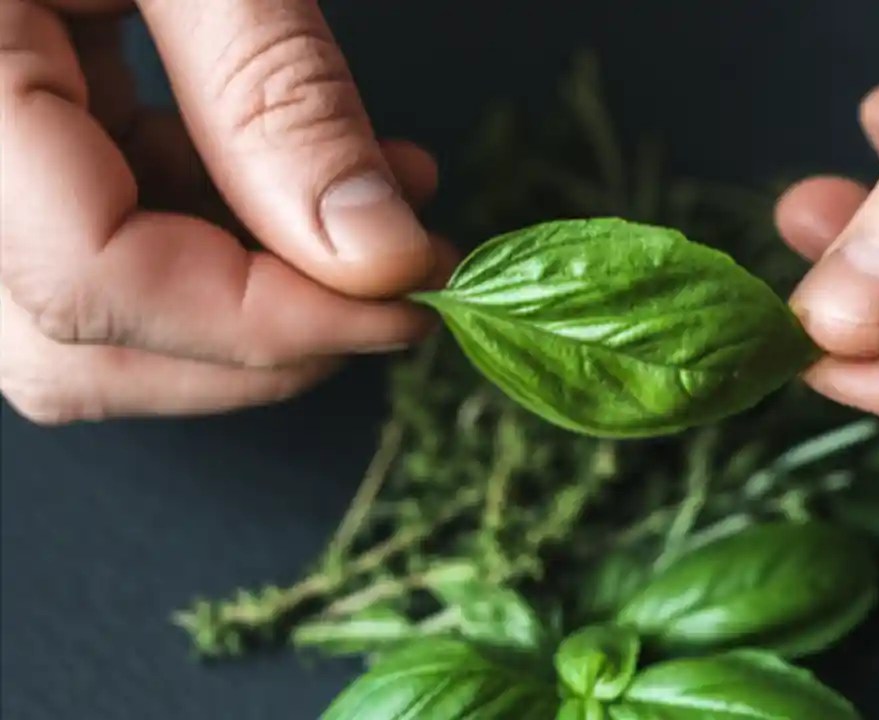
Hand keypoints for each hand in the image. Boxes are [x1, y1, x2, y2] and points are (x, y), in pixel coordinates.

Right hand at [1, 0, 452, 423]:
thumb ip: (274, 93)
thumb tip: (375, 254)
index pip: (86, 282)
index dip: (265, 320)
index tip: (405, 304)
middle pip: (73, 340)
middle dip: (264, 336)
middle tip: (397, 288)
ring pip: (93, 308)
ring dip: (259, 286)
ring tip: (385, 215)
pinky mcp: (17, 149)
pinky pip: (99, 236)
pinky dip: (220, 228)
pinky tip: (317, 183)